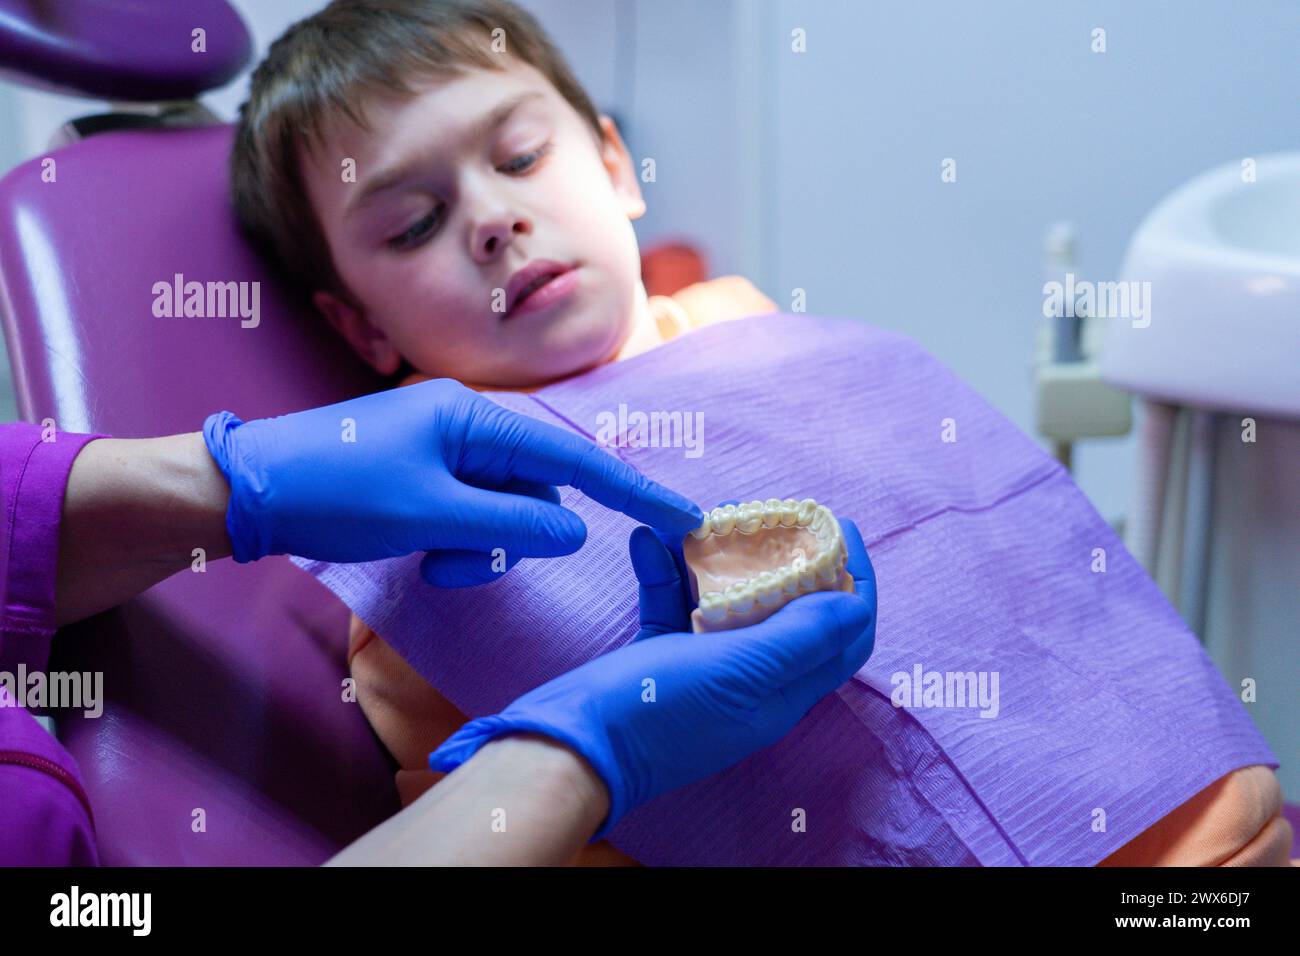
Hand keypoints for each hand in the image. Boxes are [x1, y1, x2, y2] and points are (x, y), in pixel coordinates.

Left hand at [202, 378, 701, 582]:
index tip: (682, 518)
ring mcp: (446, 451)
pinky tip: (419, 552)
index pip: (573, 460)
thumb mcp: (430, 514)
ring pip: (503, 512)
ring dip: (477, 547)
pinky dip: (456, 543)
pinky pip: (470, 514)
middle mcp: (468, 426)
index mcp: (475, 418)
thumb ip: (511, 524)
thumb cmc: (336, 491)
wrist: (248, 491)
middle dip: (511, 536)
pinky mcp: (427, 475)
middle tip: (453, 557)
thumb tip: (576, 531)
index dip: (632, 490)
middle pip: (535, 492)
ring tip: (427, 557)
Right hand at [429, 517, 877, 837]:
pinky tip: (648, 538)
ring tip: (708, 515)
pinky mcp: (661, 654)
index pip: (843, 635)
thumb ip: (800, 637)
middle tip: (771, 513)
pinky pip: (675, 603)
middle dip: (787, 555)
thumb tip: (856, 603)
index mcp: (783, 691)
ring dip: (723, 556)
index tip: (840, 527)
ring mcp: (705, 666)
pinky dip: (666, 569)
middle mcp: (751, 679)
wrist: (573, 746)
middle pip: (789, 609)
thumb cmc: (661, 711)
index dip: (853, 581)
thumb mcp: (740, 672)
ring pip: (730, 599)